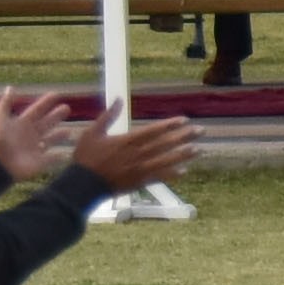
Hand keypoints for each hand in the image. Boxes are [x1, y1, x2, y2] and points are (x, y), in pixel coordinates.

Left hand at [0, 89, 76, 176]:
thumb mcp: (0, 119)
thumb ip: (6, 104)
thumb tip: (10, 87)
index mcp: (22, 124)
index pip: (36, 110)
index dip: (45, 102)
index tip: (56, 94)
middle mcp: (30, 135)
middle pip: (45, 123)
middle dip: (56, 116)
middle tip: (67, 108)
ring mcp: (35, 149)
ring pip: (50, 140)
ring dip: (58, 136)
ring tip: (69, 131)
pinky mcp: (39, 162)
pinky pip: (51, 159)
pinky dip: (58, 157)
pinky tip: (65, 154)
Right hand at [63, 110, 200, 191]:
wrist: (83, 185)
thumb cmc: (86, 158)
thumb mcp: (93, 132)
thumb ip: (107, 116)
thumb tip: (117, 99)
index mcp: (127, 141)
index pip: (154, 131)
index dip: (170, 125)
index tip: (184, 120)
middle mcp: (137, 155)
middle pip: (165, 144)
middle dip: (184, 137)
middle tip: (200, 131)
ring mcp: (139, 169)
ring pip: (166, 160)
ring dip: (183, 155)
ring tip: (198, 150)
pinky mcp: (138, 182)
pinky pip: (159, 177)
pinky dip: (171, 174)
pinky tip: (184, 171)